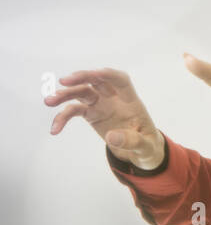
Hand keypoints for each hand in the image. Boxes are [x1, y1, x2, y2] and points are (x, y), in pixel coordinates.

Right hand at [46, 67, 166, 168]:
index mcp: (131, 102)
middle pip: (97, 82)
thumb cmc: (146, 145)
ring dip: (65, 94)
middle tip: (64, 81)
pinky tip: (55, 129)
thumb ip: (132, 141)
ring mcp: (101, 105)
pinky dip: (63, 118)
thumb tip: (112, 136)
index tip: (96, 73)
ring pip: (81, 93)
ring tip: (49, 101)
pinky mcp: (92, 115)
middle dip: (82, 78)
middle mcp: (114, 99)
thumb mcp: (145, 147)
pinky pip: (74, 111)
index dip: (109, 75)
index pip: (121, 81)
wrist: (140, 151)